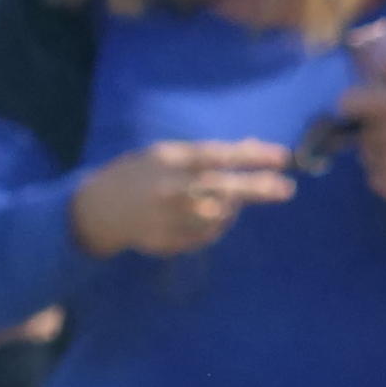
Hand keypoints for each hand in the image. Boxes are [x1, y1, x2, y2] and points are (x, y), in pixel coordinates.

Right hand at [71, 139, 294, 257]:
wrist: (98, 209)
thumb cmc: (139, 174)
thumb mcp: (168, 154)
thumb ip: (208, 153)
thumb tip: (255, 145)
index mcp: (168, 160)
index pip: (217, 155)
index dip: (251, 156)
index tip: (281, 156)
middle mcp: (170, 188)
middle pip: (223, 188)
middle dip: (258, 188)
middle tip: (287, 189)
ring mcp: (169, 218)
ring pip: (219, 216)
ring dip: (231, 209)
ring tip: (227, 202)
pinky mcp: (169, 241)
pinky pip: (206, 236)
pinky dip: (214, 227)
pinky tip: (202, 218)